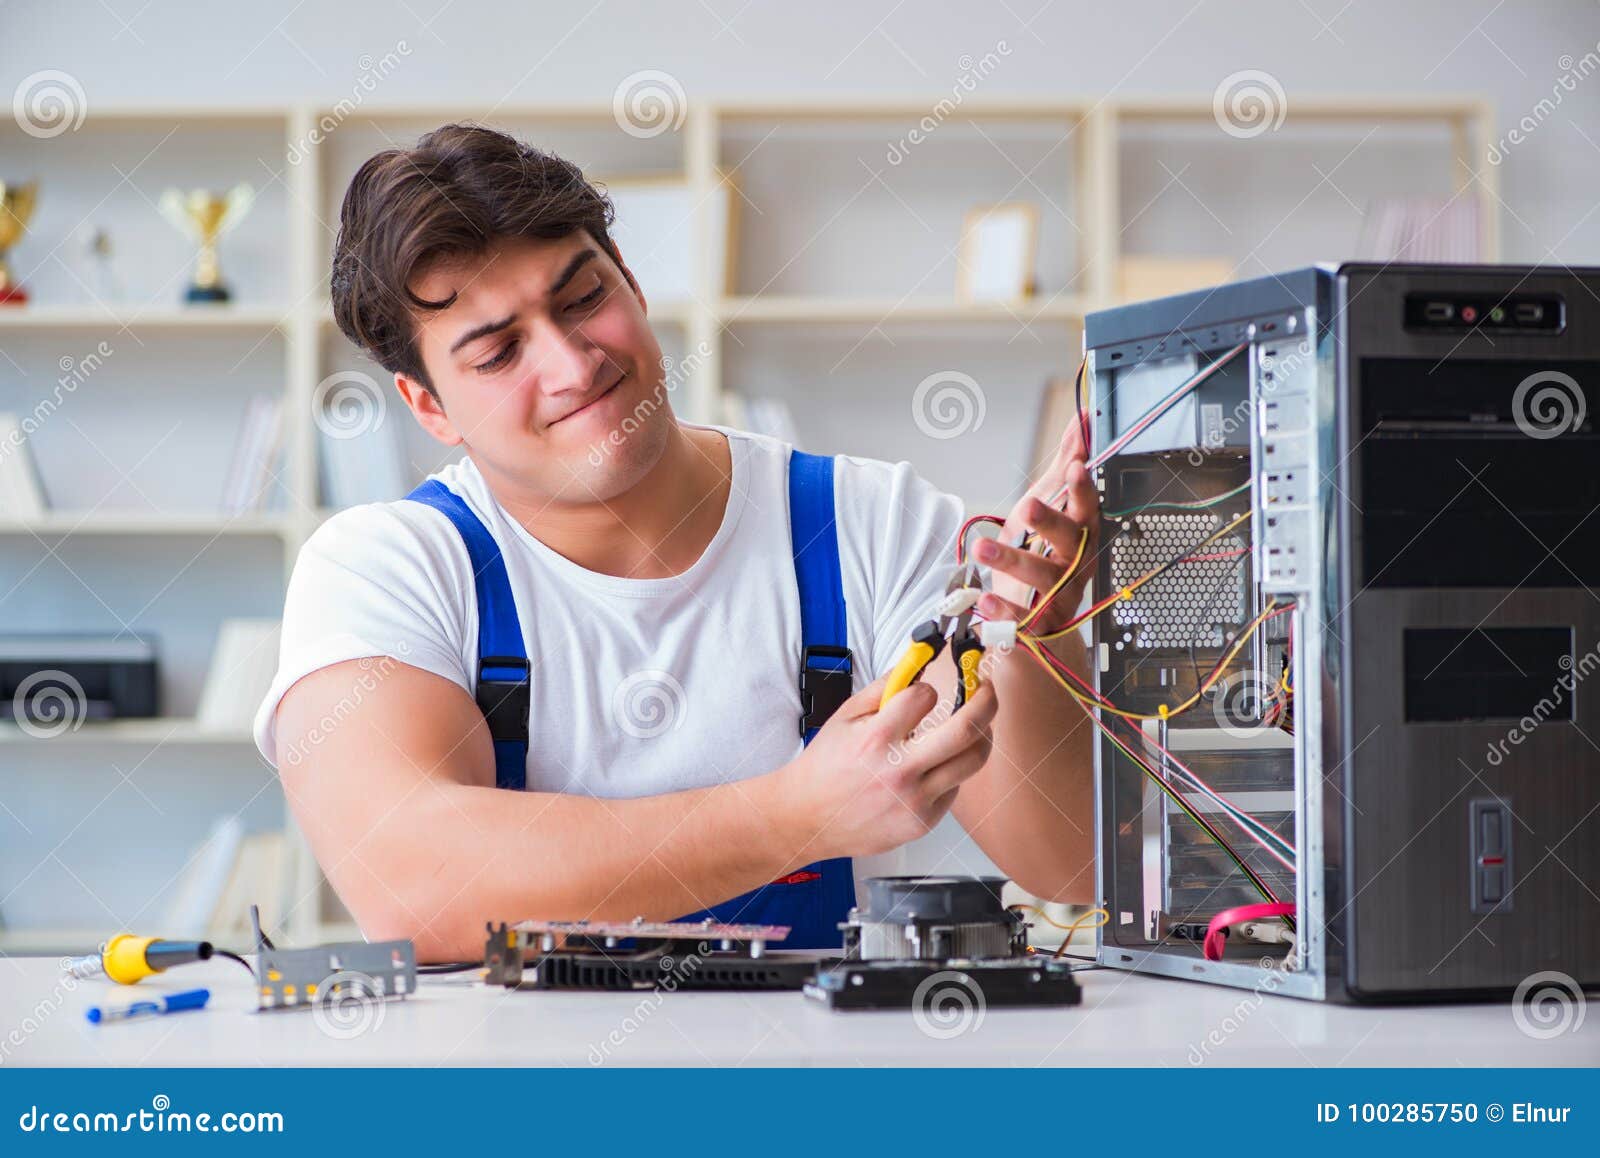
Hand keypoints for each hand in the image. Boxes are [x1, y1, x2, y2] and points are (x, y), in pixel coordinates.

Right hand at [781, 674, 997, 859]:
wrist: (808, 818)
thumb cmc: (825, 767)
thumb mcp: (845, 717)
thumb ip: (884, 688)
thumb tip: (918, 661)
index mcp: (876, 739)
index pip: (925, 697)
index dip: (929, 689)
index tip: (927, 691)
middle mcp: (899, 771)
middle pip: (966, 730)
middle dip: (986, 700)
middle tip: (986, 688)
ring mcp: (915, 800)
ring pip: (972, 760)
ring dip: (981, 735)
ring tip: (976, 723)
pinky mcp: (923, 821)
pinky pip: (955, 787)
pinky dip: (952, 769)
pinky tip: (935, 765)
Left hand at [971, 413, 1098, 635]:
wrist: (1036, 616)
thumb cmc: (1043, 552)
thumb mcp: (1050, 504)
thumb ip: (1064, 464)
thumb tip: (1080, 420)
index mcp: (1082, 534)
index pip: (1088, 508)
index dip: (1084, 490)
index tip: (1076, 466)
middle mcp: (1077, 566)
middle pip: (1069, 543)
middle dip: (1050, 523)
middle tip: (1028, 505)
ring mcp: (1061, 597)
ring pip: (1042, 579)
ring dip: (1012, 561)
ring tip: (981, 548)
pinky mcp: (1040, 626)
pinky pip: (1025, 620)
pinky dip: (1004, 611)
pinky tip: (983, 599)